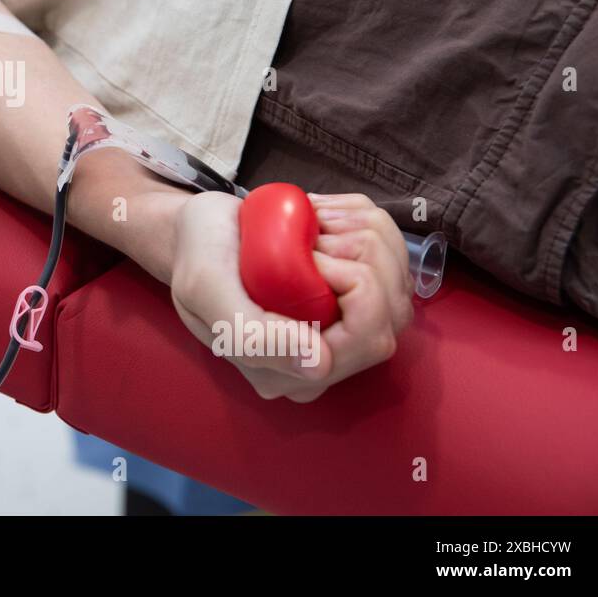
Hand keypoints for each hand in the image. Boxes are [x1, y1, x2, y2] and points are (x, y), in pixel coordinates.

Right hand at [169, 191, 411, 402]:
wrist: (199, 228)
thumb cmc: (198, 254)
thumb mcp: (207, 289)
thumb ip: (252, 335)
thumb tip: (319, 366)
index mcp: (285, 374)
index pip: (366, 339)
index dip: (358, 285)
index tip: (312, 251)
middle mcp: (320, 365)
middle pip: (391, 315)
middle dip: (368, 256)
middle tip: (315, 231)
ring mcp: (341, 333)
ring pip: (399, 289)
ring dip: (369, 237)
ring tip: (318, 223)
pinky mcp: (354, 302)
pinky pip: (394, 267)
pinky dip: (369, 229)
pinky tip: (329, 222)